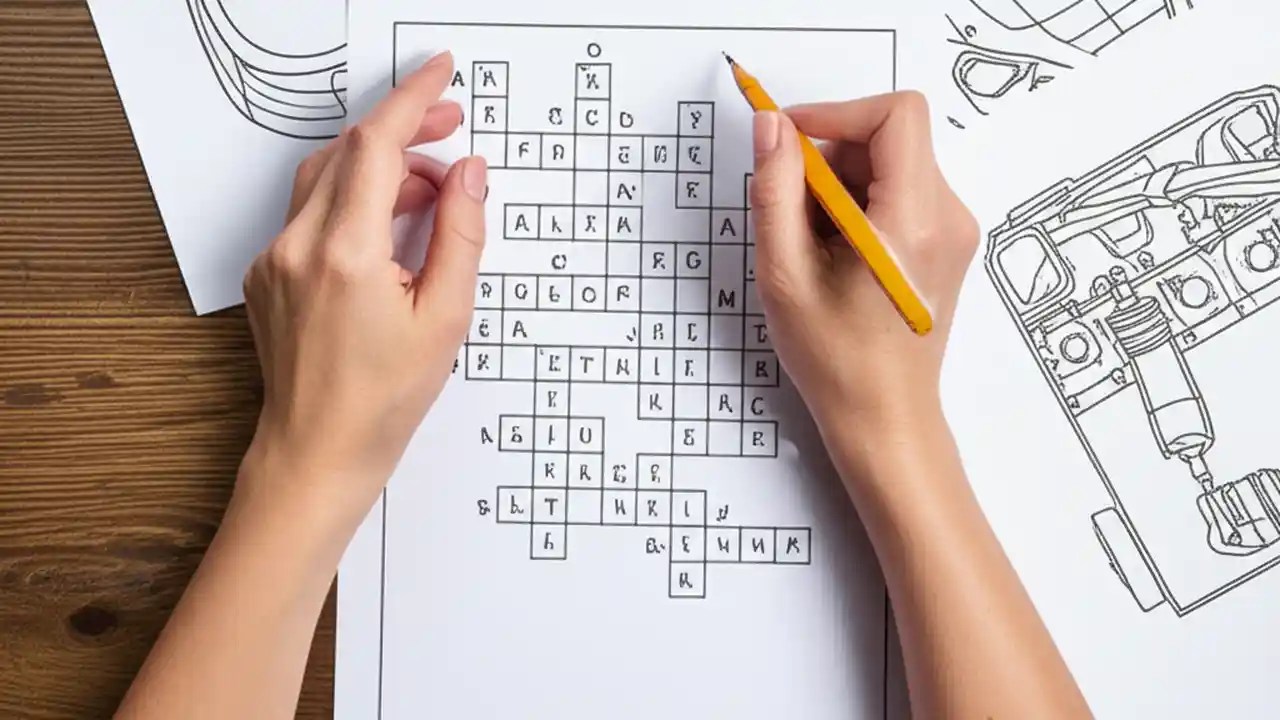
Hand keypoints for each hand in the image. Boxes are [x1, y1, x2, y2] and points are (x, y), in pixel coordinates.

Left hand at [238, 51, 485, 524]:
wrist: (318, 451)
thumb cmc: (382, 400)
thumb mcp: (445, 317)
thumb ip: (461, 235)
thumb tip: (470, 176)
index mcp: (345, 254)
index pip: (377, 144)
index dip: (413, 99)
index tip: (442, 75)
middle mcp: (298, 246)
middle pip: (349, 151)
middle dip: (404, 132)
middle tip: (452, 133)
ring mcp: (276, 258)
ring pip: (326, 178)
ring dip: (379, 168)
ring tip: (432, 191)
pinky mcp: (269, 272)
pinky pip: (311, 212)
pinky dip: (354, 200)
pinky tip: (390, 227)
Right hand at [749, 92, 977, 439]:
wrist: (883, 416)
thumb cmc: (834, 359)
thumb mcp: (786, 273)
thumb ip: (776, 190)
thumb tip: (771, 127)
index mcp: (914, 222)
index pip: (896, 115)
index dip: (836, 113)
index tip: (790, 140)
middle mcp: (949, 217)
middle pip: (890, 139)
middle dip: (831, 159)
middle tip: (792, 212)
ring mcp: (954, 230)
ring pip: (892, 164)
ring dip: (841, 186)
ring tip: (814, 245)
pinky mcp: (947, 242)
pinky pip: (900, 192)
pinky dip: (860, 205)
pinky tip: (836, 254)